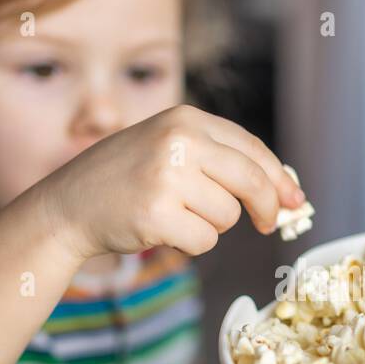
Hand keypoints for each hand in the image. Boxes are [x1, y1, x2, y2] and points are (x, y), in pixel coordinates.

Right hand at [43, 104, 305, 258]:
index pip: (252, 149)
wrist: (69, 203)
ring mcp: (168, 177)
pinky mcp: (157, 214)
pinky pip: (205, 241)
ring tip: (175, 214)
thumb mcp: (170, 147)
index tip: (294, 200)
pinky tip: (162, 230)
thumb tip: (285, 193)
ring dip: (210, 225)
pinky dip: (191, 244)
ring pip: (227, 216)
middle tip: (267, 224)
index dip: (279, 178)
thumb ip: (221, 160)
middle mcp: (179, 141)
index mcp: (186, 119)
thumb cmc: (127, 178)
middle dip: (266, 207)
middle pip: (252, 182)